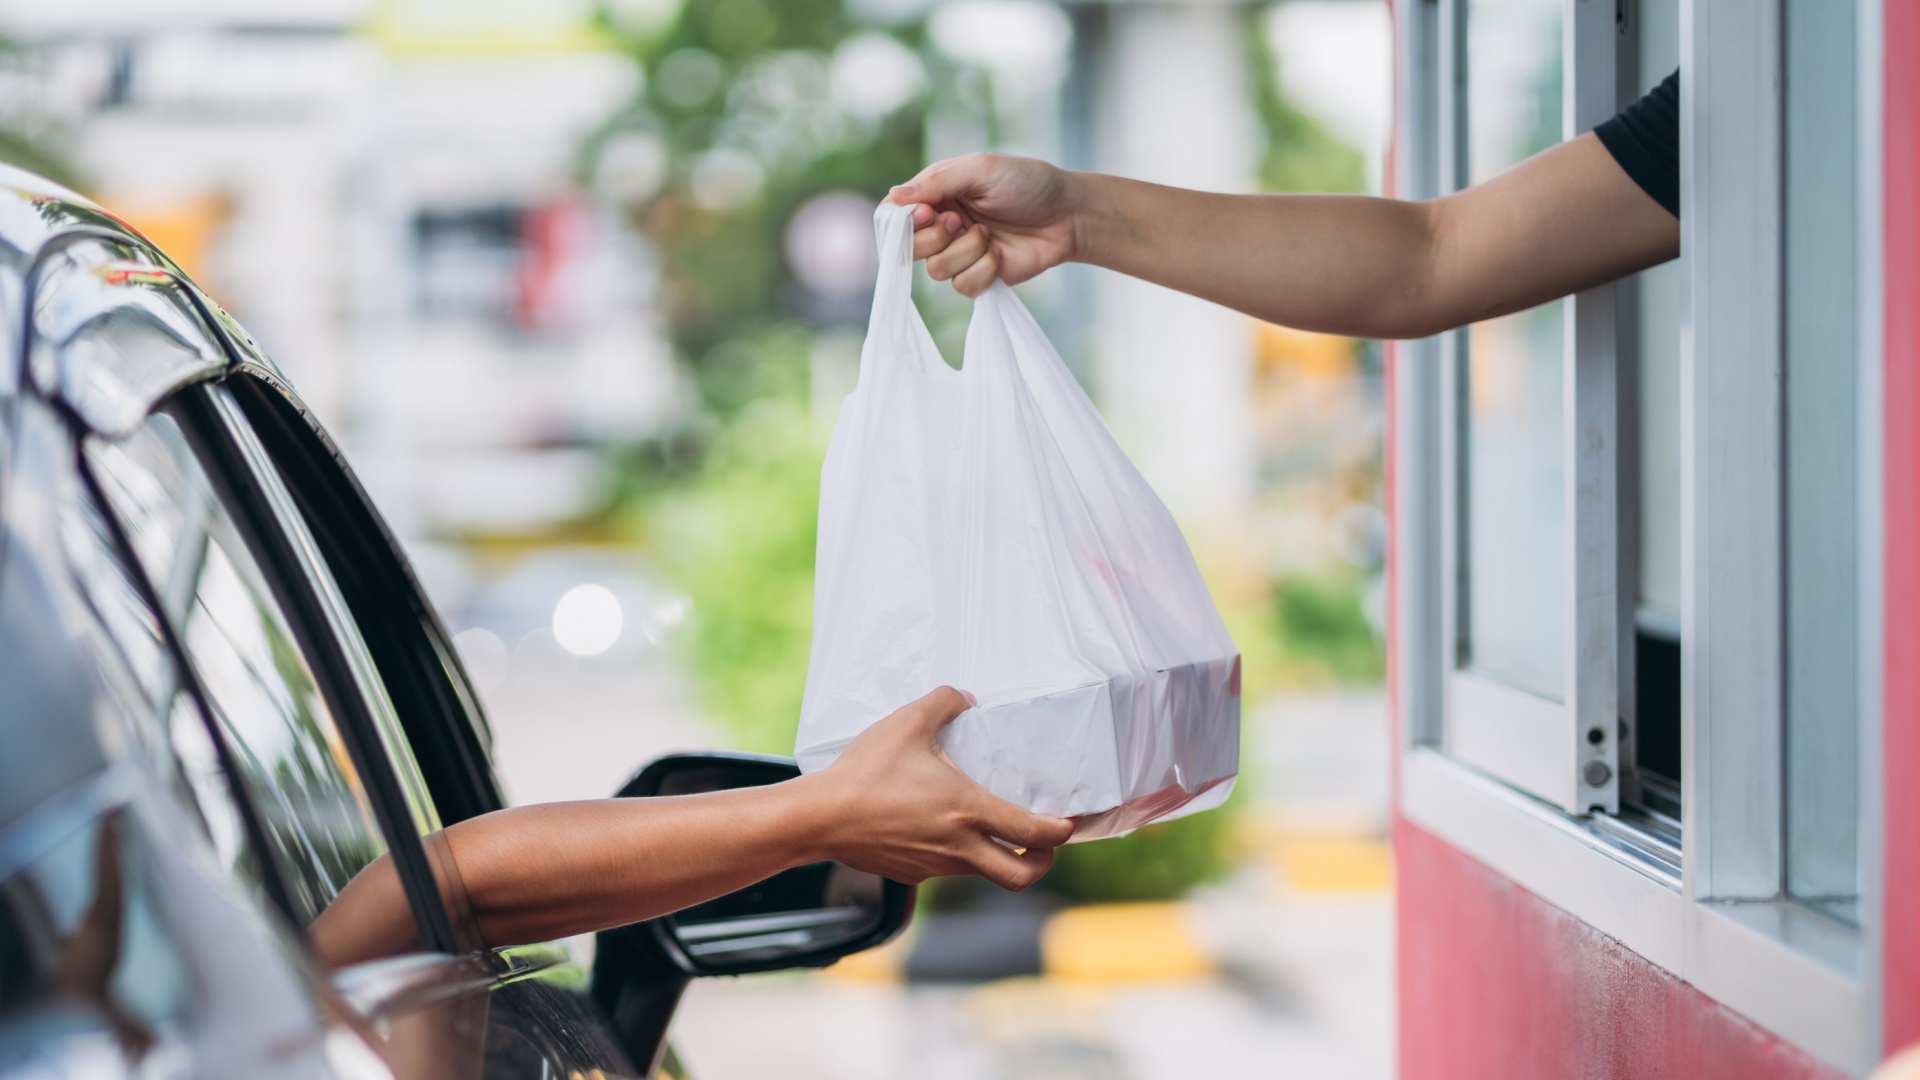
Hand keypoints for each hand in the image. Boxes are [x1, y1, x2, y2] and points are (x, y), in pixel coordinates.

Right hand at [804, 686, 1074, 889]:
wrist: (818, 819)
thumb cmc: (865, 773)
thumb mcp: (907, 723)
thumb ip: (944, 702)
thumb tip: (965, 697)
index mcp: (967, 811)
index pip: (1035, 835)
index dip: (1062, 832)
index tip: (1070, 822)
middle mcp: (959, 847)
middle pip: (1021, 877)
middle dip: (1042, 863)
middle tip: (1044, 844)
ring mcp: (934, 866)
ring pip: (982, 872)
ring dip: (997, 856)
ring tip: (992, 829)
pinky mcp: (911, 874)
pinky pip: (946, 869)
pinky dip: (958, 855)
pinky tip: (942, 829)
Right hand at [887, 153, 1080, 296]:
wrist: (1069, 215)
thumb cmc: (1028, 182)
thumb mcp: (981, 169)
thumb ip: (938, 182)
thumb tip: (894, 197)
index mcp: (937, 195)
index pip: (895, 216)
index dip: (903, 222)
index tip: (928, 213)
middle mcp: (942, 226)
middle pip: (910, 248)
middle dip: (935, 238)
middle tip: (961, 221)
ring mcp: (960, 254)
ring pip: (936, 271)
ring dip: (966, 252)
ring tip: (989, 235)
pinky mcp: (979, 277)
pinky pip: (963, 287)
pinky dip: (983, 270)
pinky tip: (1000, 255)